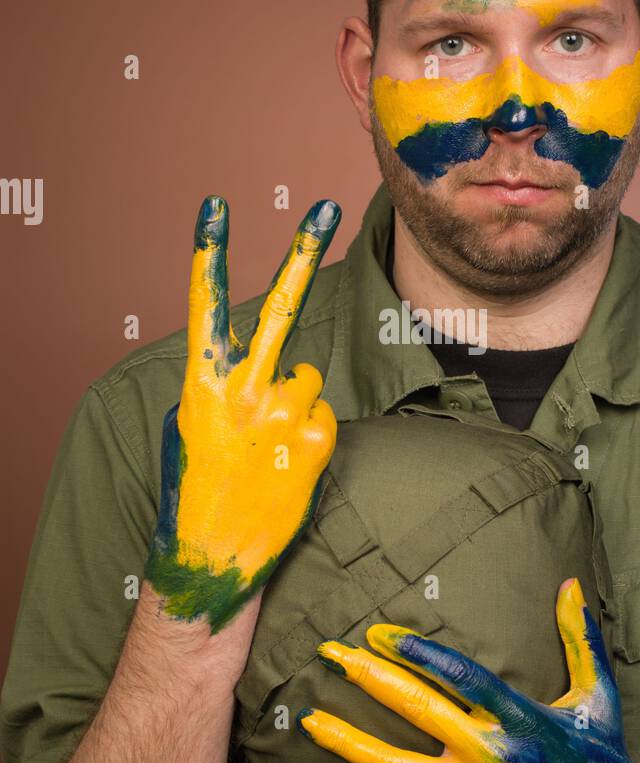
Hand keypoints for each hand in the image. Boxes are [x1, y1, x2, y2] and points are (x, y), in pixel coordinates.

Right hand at [144, 195, 340, 632]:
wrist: (213, 556)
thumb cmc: (198, 488)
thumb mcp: (190, 427)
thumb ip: (219, 384)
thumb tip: (257, 361)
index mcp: (201, 384)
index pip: (204, 306)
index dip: (208, 253)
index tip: (216, 207)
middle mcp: (243, 391)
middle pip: (281, 309)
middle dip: (301, 252)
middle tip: (324, 206)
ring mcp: (284, 415)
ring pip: (308, 377)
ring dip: (297, 400)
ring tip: (271, 443)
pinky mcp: (318, 441)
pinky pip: (326, 413)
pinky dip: (313, 431)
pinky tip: (289, 460)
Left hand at [298, 577, 639, 762]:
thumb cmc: (605, 760)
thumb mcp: (598, 695)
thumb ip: (580, 638)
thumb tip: (571, 583)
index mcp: (520, 718)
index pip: (457, 676)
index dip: (414, 651)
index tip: (378, 633)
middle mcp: (490, 755)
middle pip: (414, 710)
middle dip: (366, 678)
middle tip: (330, 653)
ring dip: (348, 743)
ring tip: (311, 722)